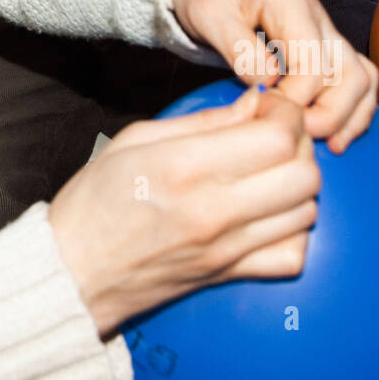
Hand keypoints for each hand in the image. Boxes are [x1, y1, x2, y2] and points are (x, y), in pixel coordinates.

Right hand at [48, 86, 319, 336]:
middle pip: (304, 173)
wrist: (72, 271)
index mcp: (185, 166)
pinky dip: (294, 230)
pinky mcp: (230, 275)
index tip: (268, 105)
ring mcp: (226, 248)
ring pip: (307, 211)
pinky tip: (270, 212)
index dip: (286, 112)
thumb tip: (255, 104)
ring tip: (270, 169)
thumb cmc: (94, 199)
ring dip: (299, 182)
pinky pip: (293, 255)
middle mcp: (214, 209)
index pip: (277, 136)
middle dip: (300, 142)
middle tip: (273, 132)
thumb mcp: (136, 138)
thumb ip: (204, 121)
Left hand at [171, 0, 378, 152]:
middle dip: (330, 114)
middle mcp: (319, 19)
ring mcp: (326, 34)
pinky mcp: (326, 50)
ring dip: (349, 116)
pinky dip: (353, 110)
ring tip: (328, 147)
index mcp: (291, 3)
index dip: (295, 98)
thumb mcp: (209, 11)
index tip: (267, 116)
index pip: (312, 62)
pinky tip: (335, 137)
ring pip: (362, 78)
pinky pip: (357, 81)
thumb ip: (238, 46)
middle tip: (296, 138)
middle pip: (350, 73)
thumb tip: (267, 82)